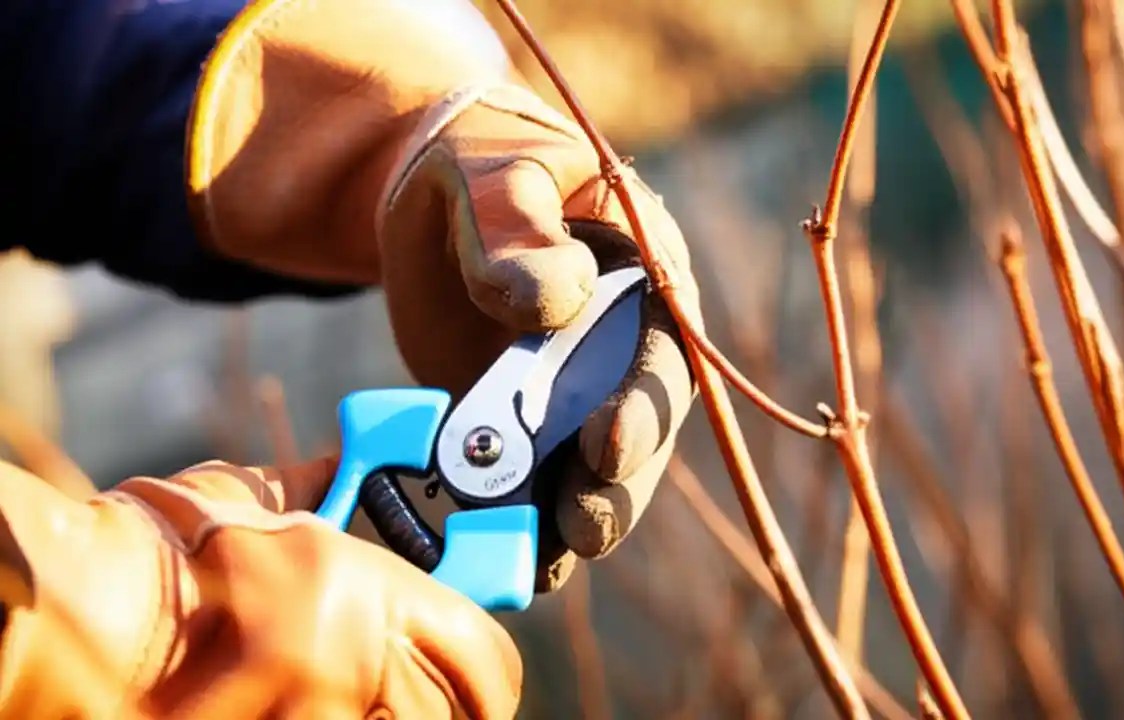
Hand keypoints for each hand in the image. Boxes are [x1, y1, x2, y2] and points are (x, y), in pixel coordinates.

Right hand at [0, 458, 521, 718]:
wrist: (76, 611)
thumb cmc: (156, 549)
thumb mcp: (249, 501)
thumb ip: (313, 487)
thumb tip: (342, 463)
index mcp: (363, 596)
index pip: (486, 657)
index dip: (493, 672)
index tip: (485, 674)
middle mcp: (351, 670)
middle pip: (455, 718)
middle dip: (450, 706)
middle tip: (428, 692)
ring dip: (392, 717)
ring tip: (358, 695)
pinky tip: (311, 706)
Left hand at [186, 0, 701, 589]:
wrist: (438, 206)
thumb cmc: (475, 169)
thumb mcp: (489, 175)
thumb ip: (516, 225)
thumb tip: (554, 298)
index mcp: (645, 266)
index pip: (665, 341)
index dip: (645, 400)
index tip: (607, 444)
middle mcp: (632, 338)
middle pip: (646, 420)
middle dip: (618, 477)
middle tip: (581, 519)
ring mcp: (589, 388)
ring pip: (606, 466)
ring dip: (583, 513)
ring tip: (549, 554)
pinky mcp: (542, 424)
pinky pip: (547, 481)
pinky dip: (530, 521)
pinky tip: (512, 557)